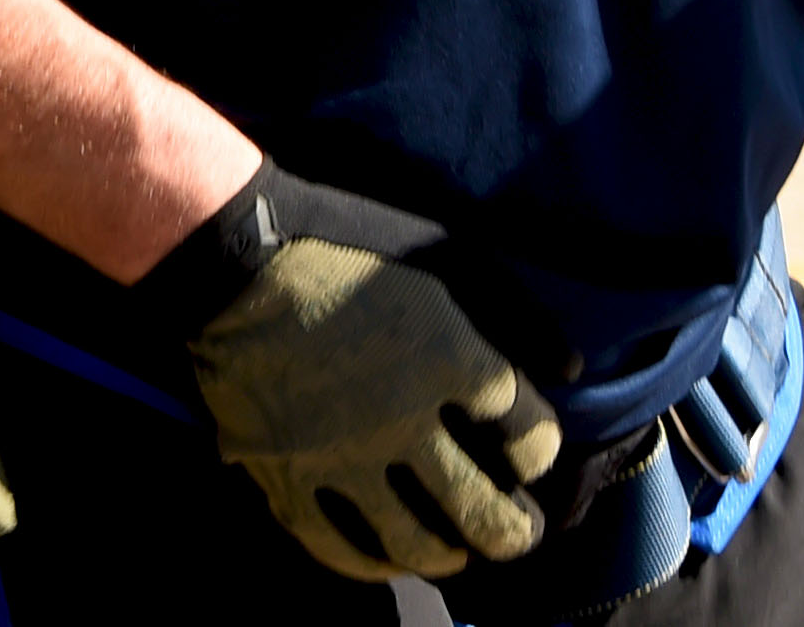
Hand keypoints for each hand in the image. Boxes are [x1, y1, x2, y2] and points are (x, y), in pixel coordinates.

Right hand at [173, 163, 558, 580]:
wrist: (235, 251)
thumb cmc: (345, 240)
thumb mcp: (443, 250)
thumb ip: (511, 309)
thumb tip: (568, 370)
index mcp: (450, 359)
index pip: (529, 437)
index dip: (538, 450)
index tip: (525, 446)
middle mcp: (405, 419)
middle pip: (485, 510)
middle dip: (513, 530)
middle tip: (516, 530)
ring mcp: (343, 453)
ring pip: (416, 540)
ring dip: (449, 554)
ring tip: (456, 550)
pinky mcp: (287, 472)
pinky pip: (336, 545)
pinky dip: (370, 563)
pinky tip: (386, 559)